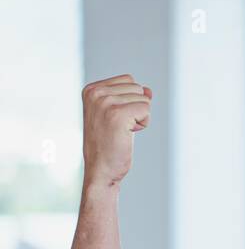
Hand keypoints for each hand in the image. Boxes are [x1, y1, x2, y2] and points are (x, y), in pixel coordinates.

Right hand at [82, 73, 151, 188]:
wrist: (101, 168)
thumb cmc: (109, 144)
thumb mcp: (118, 115)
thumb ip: (131, 98)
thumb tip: (149, 90)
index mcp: (91, 89)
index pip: (129, 80)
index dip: (130, 101)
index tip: (116, 118)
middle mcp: (96, 92)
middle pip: (138, 88)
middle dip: (136, 109)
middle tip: (120, 127)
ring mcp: (105, 102)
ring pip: (144, 99)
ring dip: (140, 118)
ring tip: (122, 131)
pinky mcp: (117, 114)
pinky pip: (146, 109)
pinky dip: (144, 123)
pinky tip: (129, 134)